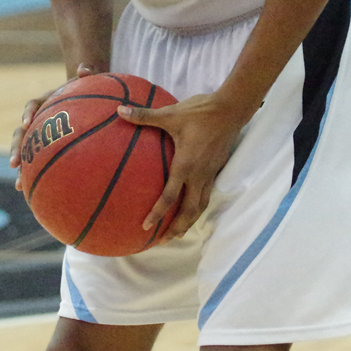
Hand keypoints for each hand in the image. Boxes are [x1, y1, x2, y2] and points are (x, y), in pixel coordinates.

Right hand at [9, 64, 97, 190]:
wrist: (84, 101)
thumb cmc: (86, 93)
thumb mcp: (87, 84)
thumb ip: (87, 76)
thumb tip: (85, 68)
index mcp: (45, 103)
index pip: (32, 105)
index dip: (27, 113)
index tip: (26, 122)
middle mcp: (37, 121)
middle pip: (20, 134)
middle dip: (15, 148)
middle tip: (13, 162)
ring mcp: (39, 136)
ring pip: (24, 152)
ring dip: (20, 167)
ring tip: (19, 184)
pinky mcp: (45, 149)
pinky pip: (37, 163)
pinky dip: (33, 176)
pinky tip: (34, 194)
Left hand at [118, 94, 246, 240]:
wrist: (230, 110)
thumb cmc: (199, 113)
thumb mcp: (170, 114)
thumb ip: (144, 116)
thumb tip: (119, 110)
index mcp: (186, 165)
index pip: (171, 197)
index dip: (158, 214)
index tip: (146, 227)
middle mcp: (199, 175)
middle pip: (189, 211)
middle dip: (176, 228)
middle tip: (162, 241)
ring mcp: (209, 174)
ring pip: (200, 206)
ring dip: (189, 221)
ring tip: (178, 233)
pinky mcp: (216, 170)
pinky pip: (206, 195)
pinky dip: (198, 207)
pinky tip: (191, 208)